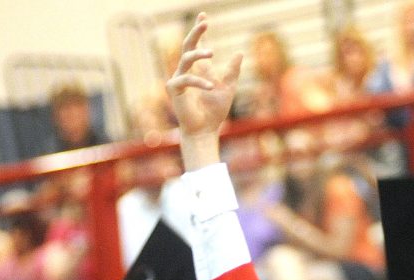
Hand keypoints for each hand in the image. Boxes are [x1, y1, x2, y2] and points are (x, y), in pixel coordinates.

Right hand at [167, 14, 241, 139]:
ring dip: (199, 54)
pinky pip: (186, 79)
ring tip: (212, 53)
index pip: (199, 46)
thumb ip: (232, 71)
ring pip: (186, 58)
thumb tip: (239, 52)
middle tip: (205, 21)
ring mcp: (179, 79)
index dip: (201, 31)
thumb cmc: (215, 112)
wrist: (205, 131)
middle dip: (196, 32)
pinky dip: (199, 82)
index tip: (204, 15)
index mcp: (199, 69)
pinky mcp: (174, 89)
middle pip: (188, 45)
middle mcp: (187, 71)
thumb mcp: (228, 88)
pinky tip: (211, 87)